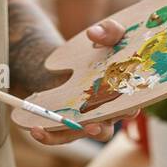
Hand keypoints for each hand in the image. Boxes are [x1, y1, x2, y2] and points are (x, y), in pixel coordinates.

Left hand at [27, 18, 138, 145]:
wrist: (82, 53)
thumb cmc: (105, 45)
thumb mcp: (110, 33)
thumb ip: (110, 31)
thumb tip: (94, 34)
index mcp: (124, 94)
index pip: (131, 107)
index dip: (129, 110)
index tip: (126, 109)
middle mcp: (107, 111)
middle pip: (106, 129)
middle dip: (100, 130)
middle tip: (92, 126)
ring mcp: (88, 117)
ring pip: (80, 134)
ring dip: (67, 134)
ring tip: (49, 129)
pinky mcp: (70, 119)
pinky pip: (61, 133)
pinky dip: (49, 134)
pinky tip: (35, 129)